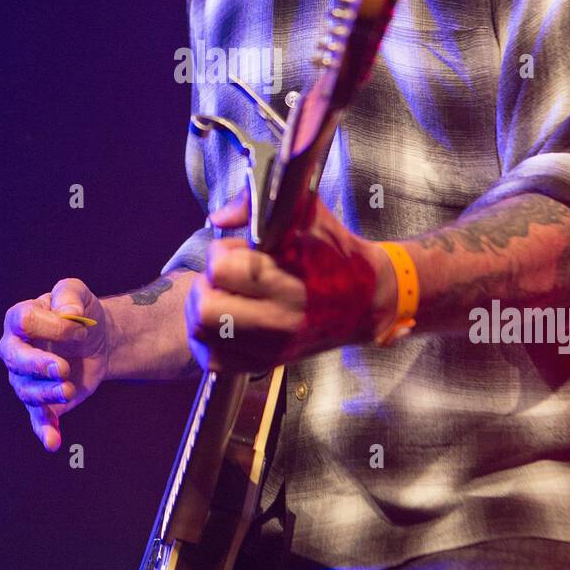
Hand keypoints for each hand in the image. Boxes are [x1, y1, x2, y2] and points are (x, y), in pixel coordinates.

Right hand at [0, 277, 110, 450]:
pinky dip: (44, 430)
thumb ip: (69, 295)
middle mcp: (16, 350)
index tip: (79, 328)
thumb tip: (68, 314)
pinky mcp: (42, 400)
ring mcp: (25, 378)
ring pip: (27, 390)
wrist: (97, 340)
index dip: (53, 326)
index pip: (24, 322)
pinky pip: (38, 418)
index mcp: (20, 319)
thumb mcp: (77, 293)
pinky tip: (53, 442)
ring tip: (69, 390)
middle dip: (38, 365)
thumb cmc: (81, 313)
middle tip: (63, 369)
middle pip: (15, 359)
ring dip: (47, 393)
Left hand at [185, 189, 398, 371]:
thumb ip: (260, 205)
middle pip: (205, 308)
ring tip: (223, 295)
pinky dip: (208, 340)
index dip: (221, 253)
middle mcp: (277, 322)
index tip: (237, 251)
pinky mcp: (265, 364)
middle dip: (206, 284)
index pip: (222, 269)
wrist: (367, 301)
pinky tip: (225, 321)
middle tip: (223, 276)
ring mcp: (270, 349)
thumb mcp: (308, 216)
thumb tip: (220, 216)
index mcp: (288, 284)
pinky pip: (212, 359)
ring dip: (203, 310)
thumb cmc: (337, 256)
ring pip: (201, 334)